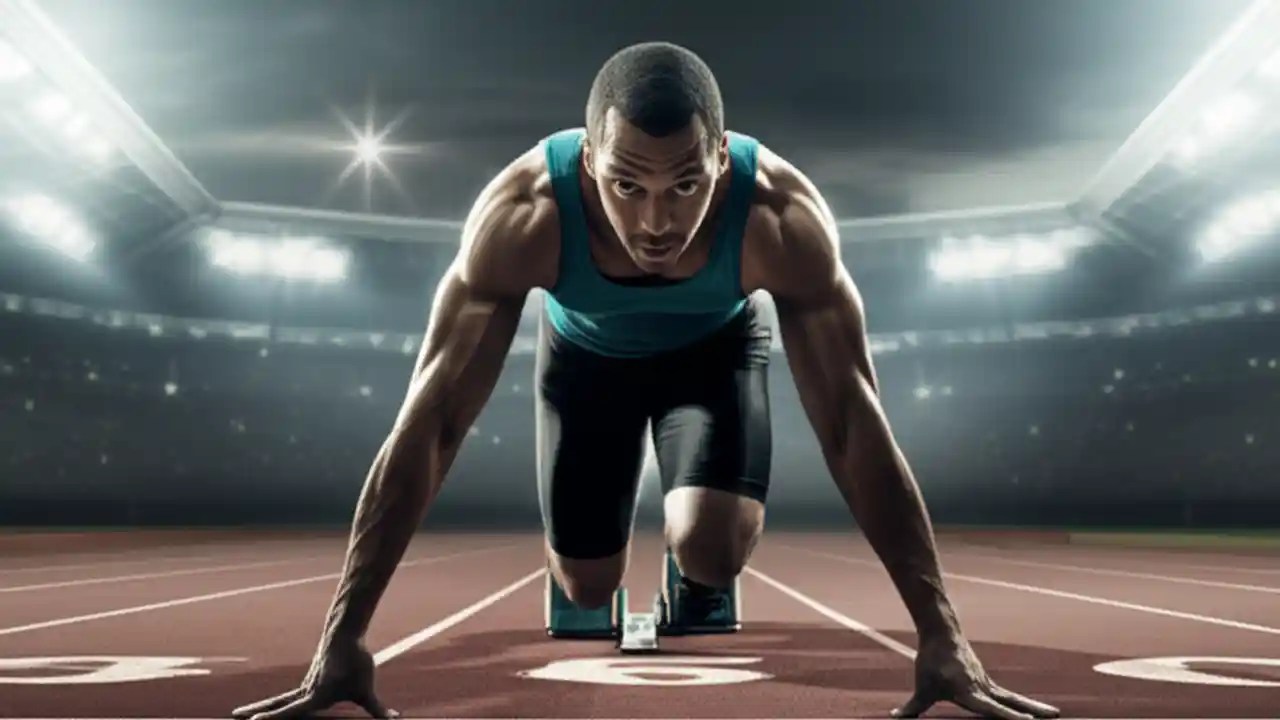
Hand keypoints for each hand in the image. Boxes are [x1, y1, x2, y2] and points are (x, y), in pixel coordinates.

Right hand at [232, 636, 397, 719]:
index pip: (291, 711)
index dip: (273, 717)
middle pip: (277, 703)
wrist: (346, 634)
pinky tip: (273, 705)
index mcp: (315, 696)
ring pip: (280, 697)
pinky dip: (278, 701)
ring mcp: (305, 684)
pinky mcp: (310, 679)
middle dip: (256, 711)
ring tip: (243, 713)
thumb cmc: (356, 662)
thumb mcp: (366, 689)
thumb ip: (377, 708)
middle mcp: (305, 690)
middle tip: (234, 716)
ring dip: (263, 706)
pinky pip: (291, 694)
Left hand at [892, 633, 1058, 719]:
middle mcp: (983, 687)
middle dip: (1032, 711)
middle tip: (1055, 716)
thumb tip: (895, 717)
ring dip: (1034, 706)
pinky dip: (1022, 703)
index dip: (1008, 717)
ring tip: (1055, 714)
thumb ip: (913, 707)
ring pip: (1013, 697)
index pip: (991, 708)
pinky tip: (1037, 710)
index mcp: (968, 691)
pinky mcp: (988, 681)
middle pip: (1011, 702)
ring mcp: (988, 683)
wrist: (941, 633)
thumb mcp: (922, 686)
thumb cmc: (931, 661)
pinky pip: (1008, 695)